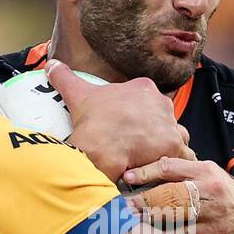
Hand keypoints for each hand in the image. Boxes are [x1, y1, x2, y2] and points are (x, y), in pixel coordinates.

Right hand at [47, 59, 194, 181]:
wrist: (98, 149)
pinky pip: (182, 156)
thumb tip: (51, 63)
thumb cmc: (91, 123)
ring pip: (176, 138)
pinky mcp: (174, 146)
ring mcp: (171, 124)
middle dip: (155, 134)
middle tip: (138, 150)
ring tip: (150, 161)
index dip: (140, 120)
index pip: (150, 104)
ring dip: (167, 149)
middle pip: (164, 121)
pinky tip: (160, 170)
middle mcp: (162, 103)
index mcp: (143, 88)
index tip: (129, 132)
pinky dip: (174, 164)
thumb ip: (65, 78)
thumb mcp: (77, 95)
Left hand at [121, 157, 233, 233]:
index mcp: (204, 170)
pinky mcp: (213, 232)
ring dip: (151, 218)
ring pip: (175, 215)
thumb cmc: (224, 195)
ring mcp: (212, 211)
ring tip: (131, 220)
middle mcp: (208, 188)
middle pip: (170, 192)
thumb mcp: (209, 175)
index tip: (126, 177)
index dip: (146, 172)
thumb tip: (144, 174)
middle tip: (123, 205)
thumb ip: (182, 173)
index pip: (170, 166)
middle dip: (143, 200)